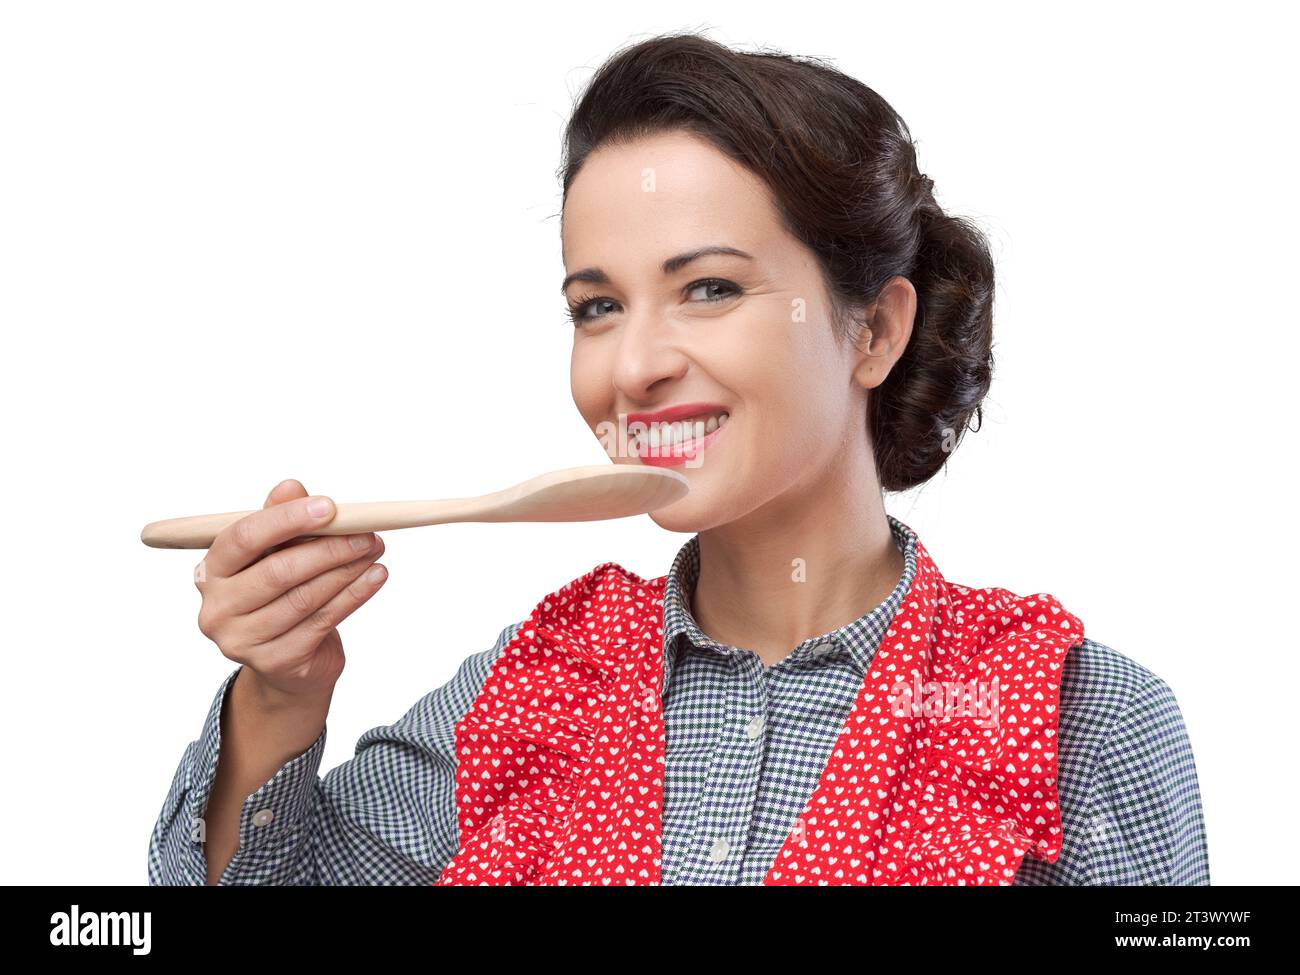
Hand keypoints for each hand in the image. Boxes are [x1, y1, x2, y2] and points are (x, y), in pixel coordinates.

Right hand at [193, 479, 387, 703]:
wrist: (287, 660)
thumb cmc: (280, 594)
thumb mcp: (275, 552)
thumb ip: (280, 519)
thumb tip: (291, 486)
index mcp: (212, 571)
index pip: (243, 538)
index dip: (287, 520)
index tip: (330, 507)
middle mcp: (217, 608)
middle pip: (278, 571)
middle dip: (329, 549)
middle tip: (367, 534)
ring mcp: (243, 640)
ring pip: (304, 597)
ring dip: (347, 570)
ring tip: (375, 551)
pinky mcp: (275, 661)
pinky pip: (322, 621)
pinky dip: (354, 595)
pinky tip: (376, 576)